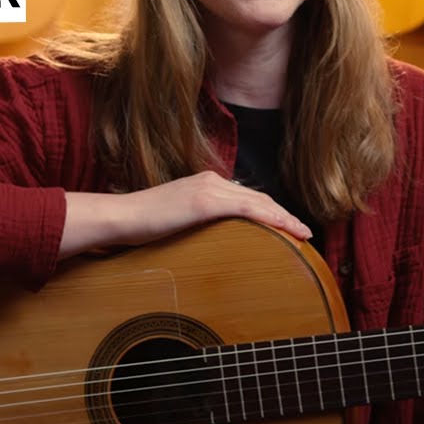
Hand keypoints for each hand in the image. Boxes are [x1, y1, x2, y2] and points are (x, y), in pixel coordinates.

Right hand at [60, 171, 313, 257]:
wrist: (119, 218)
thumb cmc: (139, 227)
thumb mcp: (173, 224)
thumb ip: (194, 226)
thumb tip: (207, 243)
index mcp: (203, 185)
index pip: (246, 198)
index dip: (270, 213)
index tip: (288, 228)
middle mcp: (210, 181)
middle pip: (257, 198)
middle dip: (283, 215)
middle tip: (304, 232)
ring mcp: (208, 188)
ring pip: (258, 202)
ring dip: (284, 217)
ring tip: (303, 233)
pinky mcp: (205, 201)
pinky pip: (248, 208)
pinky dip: (272, 217)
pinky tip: (287, 228)